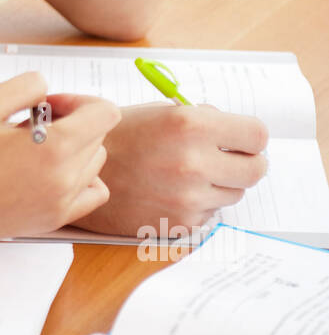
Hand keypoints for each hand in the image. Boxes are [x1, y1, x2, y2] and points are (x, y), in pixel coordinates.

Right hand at [0, 72, 120, 242]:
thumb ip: (26, 85)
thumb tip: (49, 90)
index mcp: (54, 149)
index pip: (105, 113)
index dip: (79, 99)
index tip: (49, 105)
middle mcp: (66, 180)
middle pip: (99, 135)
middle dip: (73, 121)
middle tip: (32, 122)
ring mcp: (62, 203)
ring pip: (95, 161)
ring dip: (75, 146)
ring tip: (36, 147)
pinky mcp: (54, 220)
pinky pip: (92, 193)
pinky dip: (82, 176)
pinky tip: (53, 170)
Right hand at [61, 99, 269, 235]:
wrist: (77, 171)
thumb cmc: (119, 137)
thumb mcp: (161, 112)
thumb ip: (203, 119)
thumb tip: (237, 133)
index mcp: (190, 124)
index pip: (257, 136)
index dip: (250, 137)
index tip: (242, 140)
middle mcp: (192, 161)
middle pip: (256, 170)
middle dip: (245, 163)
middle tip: (227, 159)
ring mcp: (187, 197)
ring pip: (234, 194)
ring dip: (219, 185)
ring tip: (186, 175)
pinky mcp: (178, 223)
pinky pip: (208, 214)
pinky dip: (197, 205)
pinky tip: (169, 192)